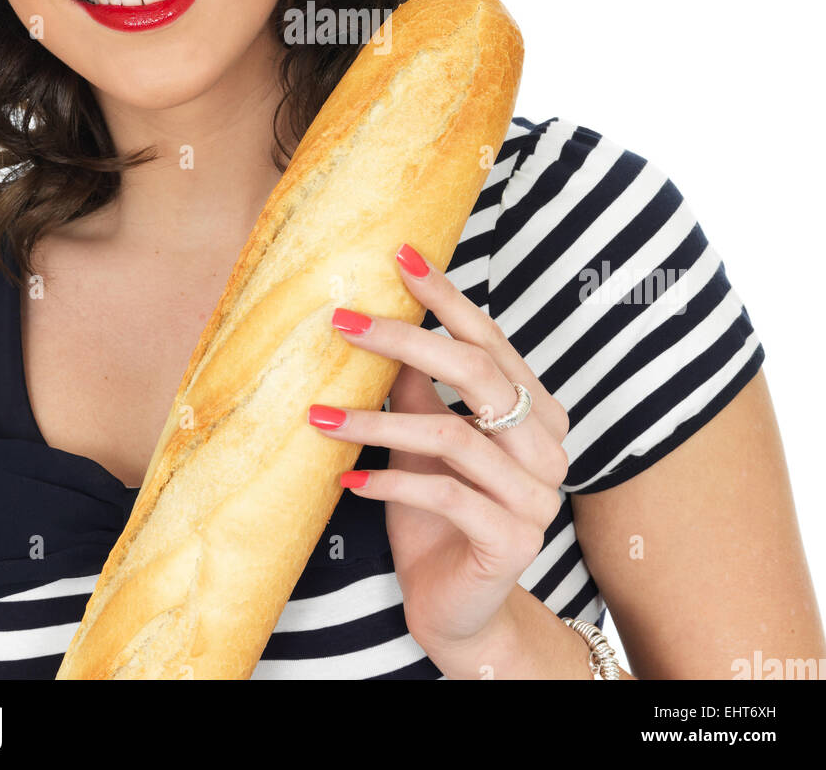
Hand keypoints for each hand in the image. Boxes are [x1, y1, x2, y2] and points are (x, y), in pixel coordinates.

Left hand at [307, 242, 570, 664]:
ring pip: (451, 434)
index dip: (445, 296)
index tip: (400, 255)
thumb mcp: (422, 443)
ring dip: (375, 421)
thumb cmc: (437, 518)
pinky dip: (387, 482)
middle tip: (341, 322)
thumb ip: (418, 387)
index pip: (490, 339)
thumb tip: (382, 318)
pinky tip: (344, 477)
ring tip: (318, 413)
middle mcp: (547, 446)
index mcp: (534, 410)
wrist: (459, 611)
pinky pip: (443, 494)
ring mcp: (538, 494)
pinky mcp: (514, 539)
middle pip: (477, 372)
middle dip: (405, 339)